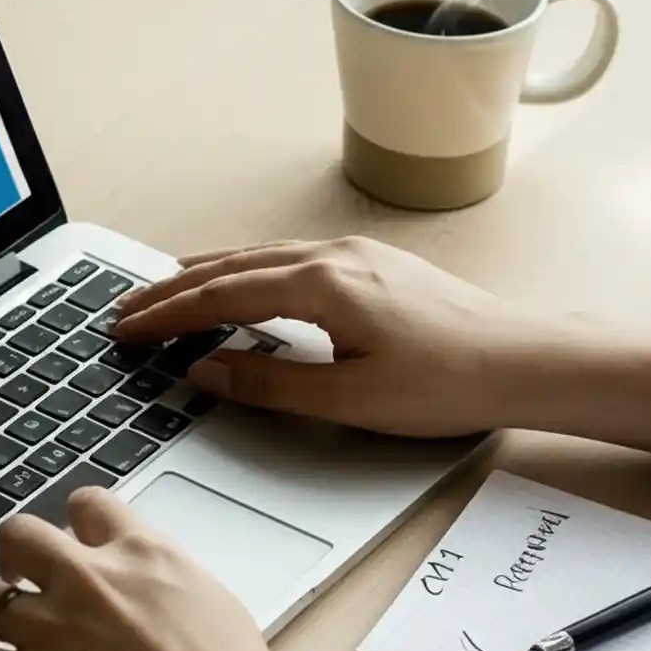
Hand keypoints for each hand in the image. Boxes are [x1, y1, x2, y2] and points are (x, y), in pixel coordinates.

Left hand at [0, 487, 273, 650]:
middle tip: (18, 573)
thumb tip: (150, 584)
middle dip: (13, 552)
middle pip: (21, 534)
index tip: (77, 531)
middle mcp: (88, 582)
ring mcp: (53, 632)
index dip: (79, 518)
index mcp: (143, 555)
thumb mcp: (212, 604)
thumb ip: (166, 582)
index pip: (90, 503)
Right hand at [114, 237, 565, 436]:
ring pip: (258, 255)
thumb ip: (270, 383)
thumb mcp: (351, 398)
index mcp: (322, 285)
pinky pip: (287, 255)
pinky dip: (246, 267)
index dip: (166, 315)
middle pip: (230, 267)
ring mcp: (354, 253)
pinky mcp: (371, 262)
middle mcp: (332, 256)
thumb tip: (206, 370)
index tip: (125, 328)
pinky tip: (242, 277)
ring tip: (165, 286)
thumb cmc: (450, 381)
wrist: (525, 360)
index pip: (220, 297)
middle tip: (125, 307)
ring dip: (206, 272)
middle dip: (171, 289)